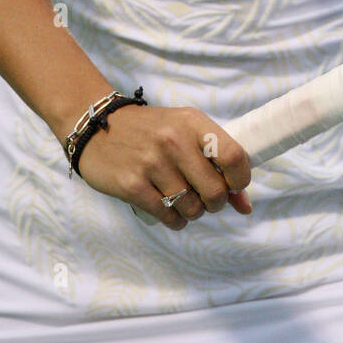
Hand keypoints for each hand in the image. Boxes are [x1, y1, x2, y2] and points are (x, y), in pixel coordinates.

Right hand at [76, 103, 251, 228]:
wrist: (98, 128)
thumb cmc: (152, 131)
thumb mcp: (185, 132)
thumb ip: (217, 163)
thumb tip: (244, 206)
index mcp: (193, 122)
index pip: (234, 156)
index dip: (241, 179)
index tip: (233, 185)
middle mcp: (174, 140)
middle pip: (215, 191)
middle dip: (216, 203)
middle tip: (206, 198)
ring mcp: (152, 163)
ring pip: (192, 208)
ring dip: (194, 212)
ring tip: (184, 201)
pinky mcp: (132, 185)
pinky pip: (168, 217)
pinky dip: (176, 220)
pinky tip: (171, 211)